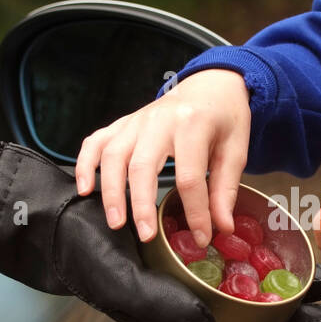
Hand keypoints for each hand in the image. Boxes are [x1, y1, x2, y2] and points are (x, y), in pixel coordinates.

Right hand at [0, 143, 320, 321]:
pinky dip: (268, 256)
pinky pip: (242, 260)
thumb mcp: (120, 283)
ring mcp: (197, 281)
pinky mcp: (199, 251)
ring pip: (252, 293)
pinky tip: (293, 245)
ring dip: (288, 289)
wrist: (68, 217)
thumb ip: (162, 307)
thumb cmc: (89, 257)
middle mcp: (191, 309)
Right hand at [74, 69, 251, 247]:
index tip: (201, 237)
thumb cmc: (223, 116)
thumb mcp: (236, 149)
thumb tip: (222, 226)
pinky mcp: (123, 123)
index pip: (189, 176)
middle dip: (142, 205)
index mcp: (192, 124)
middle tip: (145, 235)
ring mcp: (136, 121)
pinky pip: (96, 141)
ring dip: (111, 191)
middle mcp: (159, 120)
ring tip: (116, 222)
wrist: (209, 84)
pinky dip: (84, 164)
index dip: (195, 212)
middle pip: (142, 165)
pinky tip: (85, 189)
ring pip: (113, 155)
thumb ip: (225, 188)